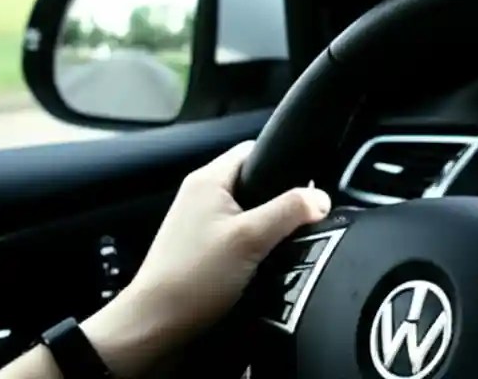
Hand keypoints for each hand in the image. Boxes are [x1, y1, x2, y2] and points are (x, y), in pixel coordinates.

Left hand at [81, 142, 330, 377]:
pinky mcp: (201, 249)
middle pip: (254, 182)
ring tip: (286, 243)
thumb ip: (290, 211)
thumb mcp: (251, 238)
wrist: (156, 326)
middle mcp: (201, 195)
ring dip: (268, 226)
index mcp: (208, 179)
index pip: (254, 150)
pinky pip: (238, 235)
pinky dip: (255, 245)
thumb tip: (321, 197)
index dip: (283, 162)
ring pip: (249, 212)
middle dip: (280, 199)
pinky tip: (266, 262)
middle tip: (302, 220)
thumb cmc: (193, 277)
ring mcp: (199, 223)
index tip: (308, 185)